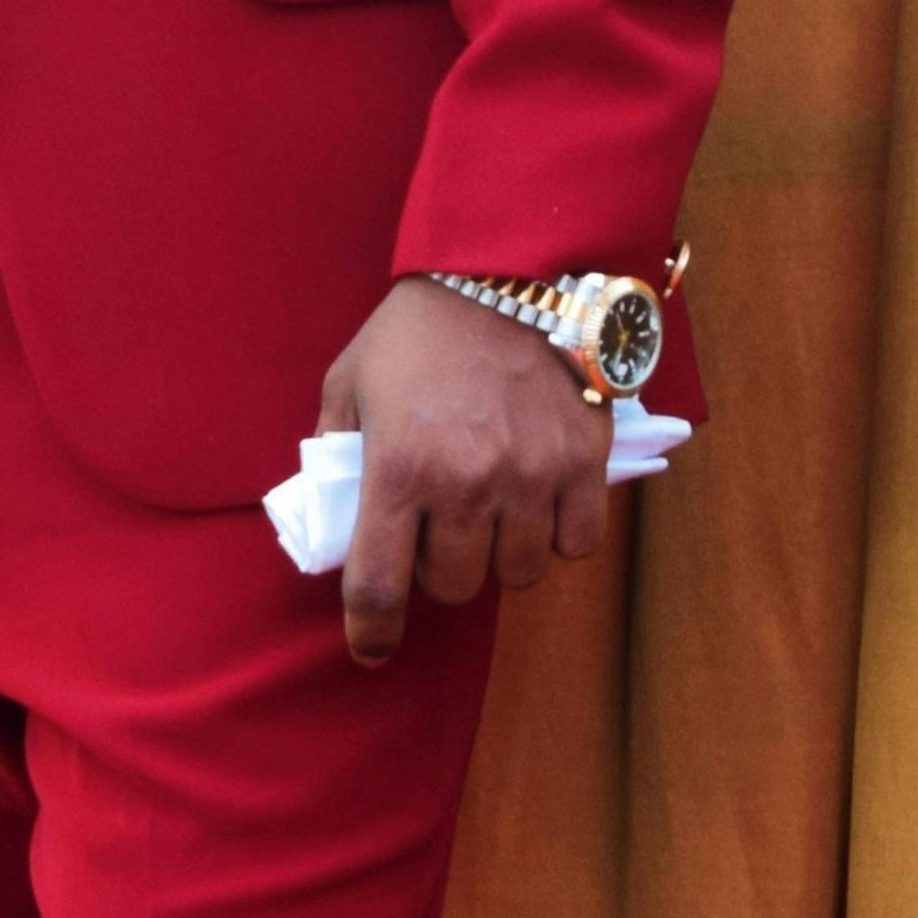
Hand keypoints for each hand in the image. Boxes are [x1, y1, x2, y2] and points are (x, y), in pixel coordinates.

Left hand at [317, 280, 607, 670]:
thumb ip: (336, 447)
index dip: (373, 630)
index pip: (380, 585)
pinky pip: (576, 543)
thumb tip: (333, 509)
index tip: (373, 649)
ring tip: (493, 515)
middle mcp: (466, 483)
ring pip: (518, 573)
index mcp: (399, 469)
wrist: (504, 268)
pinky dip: (558, 536)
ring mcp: (531, 476)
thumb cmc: (418, 328)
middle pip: (456, 587)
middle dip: (442, 570)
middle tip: (441, 533)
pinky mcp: (583, 461)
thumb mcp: (351, 380)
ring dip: (500, 556)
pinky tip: (542, 504)